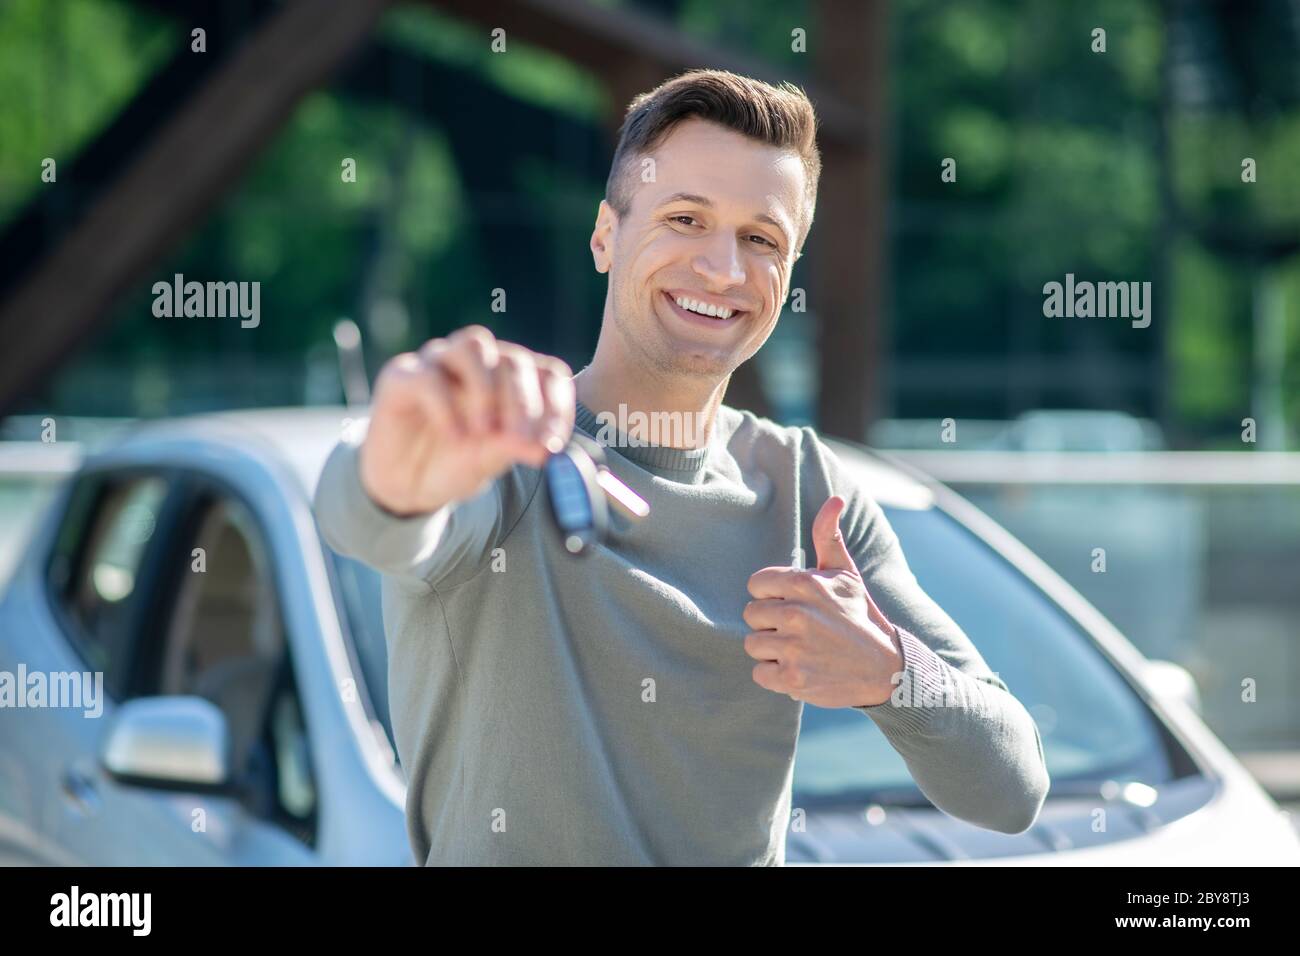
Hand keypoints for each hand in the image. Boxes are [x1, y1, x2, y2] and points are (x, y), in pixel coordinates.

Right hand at [359, 325, 574, 515]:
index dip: (557, 406)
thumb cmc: (455, 463)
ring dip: (487, 389)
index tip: (553, 444)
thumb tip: (544, 447)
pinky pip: (428, 376)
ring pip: (474, 344)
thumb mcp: (490, 460)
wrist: (406, 485)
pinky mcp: (402, 376)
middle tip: (522, 441)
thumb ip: (515, 447)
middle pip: (514, 360)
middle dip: (523, 403)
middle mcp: (479, 363)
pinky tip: (453, 437)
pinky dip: (446, 407)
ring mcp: (440, 364)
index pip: (549, 373)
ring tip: (484, 431)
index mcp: (511, 380)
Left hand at [743, 495, 903, 707]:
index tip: (793, 605)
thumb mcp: (845, 574)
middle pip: (750, 615)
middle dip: (771, 623)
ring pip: (753, 644)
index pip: (755, 585)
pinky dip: (776, 676)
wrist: (886, 669)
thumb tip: (834, 499)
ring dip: (773, 650)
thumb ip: (828, 536)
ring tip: (801, 650)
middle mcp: (796, 613)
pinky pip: (759, 673)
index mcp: (804, 583)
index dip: (772, 596)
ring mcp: (794, 648)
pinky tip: (801, 669)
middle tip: (800, 630)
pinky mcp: (792, 678)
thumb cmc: (859, 617)